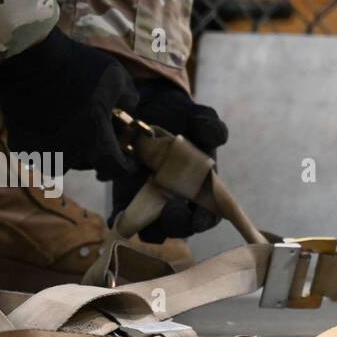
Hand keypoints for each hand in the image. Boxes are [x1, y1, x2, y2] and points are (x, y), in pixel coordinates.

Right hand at [0, 29, 138, 180]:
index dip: (125, 166)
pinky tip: (51, 127)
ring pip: (62, 163)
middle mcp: (68, 153)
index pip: (115, 168)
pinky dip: (48, 145)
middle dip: (97, 153)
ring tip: (74, 133)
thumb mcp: (118, 78)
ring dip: (71, 152)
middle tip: (98, 135)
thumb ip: (129, 99)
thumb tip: (130, 109)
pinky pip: (39, 153)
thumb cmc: (81, 68)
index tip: (128, 161)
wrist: (33, 59)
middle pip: (88, 164)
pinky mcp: (20, 144)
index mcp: (94, 141)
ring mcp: (41, 151)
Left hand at [110, 78, 226, 242]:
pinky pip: (122, 218)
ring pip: (151, 229)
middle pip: (180, 227)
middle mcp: (178, 198)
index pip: (209, 214)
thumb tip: (216, 137)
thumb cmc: (181, 117)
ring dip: (149, 227)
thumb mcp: (197, 116)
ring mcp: (151, 200)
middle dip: (177, 224)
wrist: (150, 107)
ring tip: (145, 211)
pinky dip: (120, 221)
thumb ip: (209, 125)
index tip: (200, 218)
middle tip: (171, 209)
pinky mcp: (125, 197)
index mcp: (202, 185)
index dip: (205, 220)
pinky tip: (120, 214)